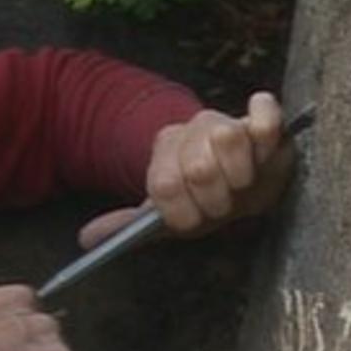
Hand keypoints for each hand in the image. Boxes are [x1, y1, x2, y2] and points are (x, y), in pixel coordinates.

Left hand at [78, 91, 295, 247]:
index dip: (183, 213)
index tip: (194, 222)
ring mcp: (228, 122)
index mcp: (166, 152)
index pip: (164, 185)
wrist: (244, 179)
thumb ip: (130, 226)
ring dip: (239, 176)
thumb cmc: (206, 200)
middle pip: (197, 168)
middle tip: (222, 207)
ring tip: (243, 186)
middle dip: (214, 201)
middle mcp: (194, 132)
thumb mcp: (169, 215)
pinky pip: (264, 111)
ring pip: (226, 138)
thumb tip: (85, 239)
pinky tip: (262, 145)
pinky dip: (264, 123)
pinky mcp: (262, 118)